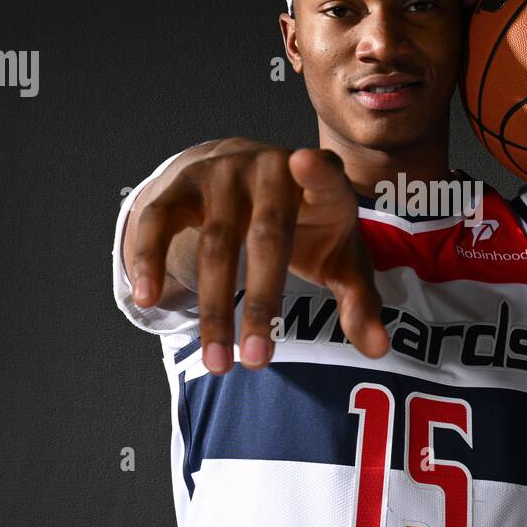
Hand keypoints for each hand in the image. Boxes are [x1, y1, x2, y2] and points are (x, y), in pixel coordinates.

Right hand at [126, 139, 389, 373]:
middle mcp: (270, 170)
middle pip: (266, 237)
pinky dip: (150, 260)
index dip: (318, 171)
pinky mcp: (183, 184)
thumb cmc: (311, 225)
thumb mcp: (341, 257)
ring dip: (214, 309)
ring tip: (218, 363)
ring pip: (215, 243)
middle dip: (261, 303)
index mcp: (321, 182)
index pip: (324, 175)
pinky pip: (160, 222)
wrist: (256, 176)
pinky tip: (147, 299)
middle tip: (257, 362)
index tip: (307, 162)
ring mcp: (223, 173)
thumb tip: (379, 350)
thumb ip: (360, 300)